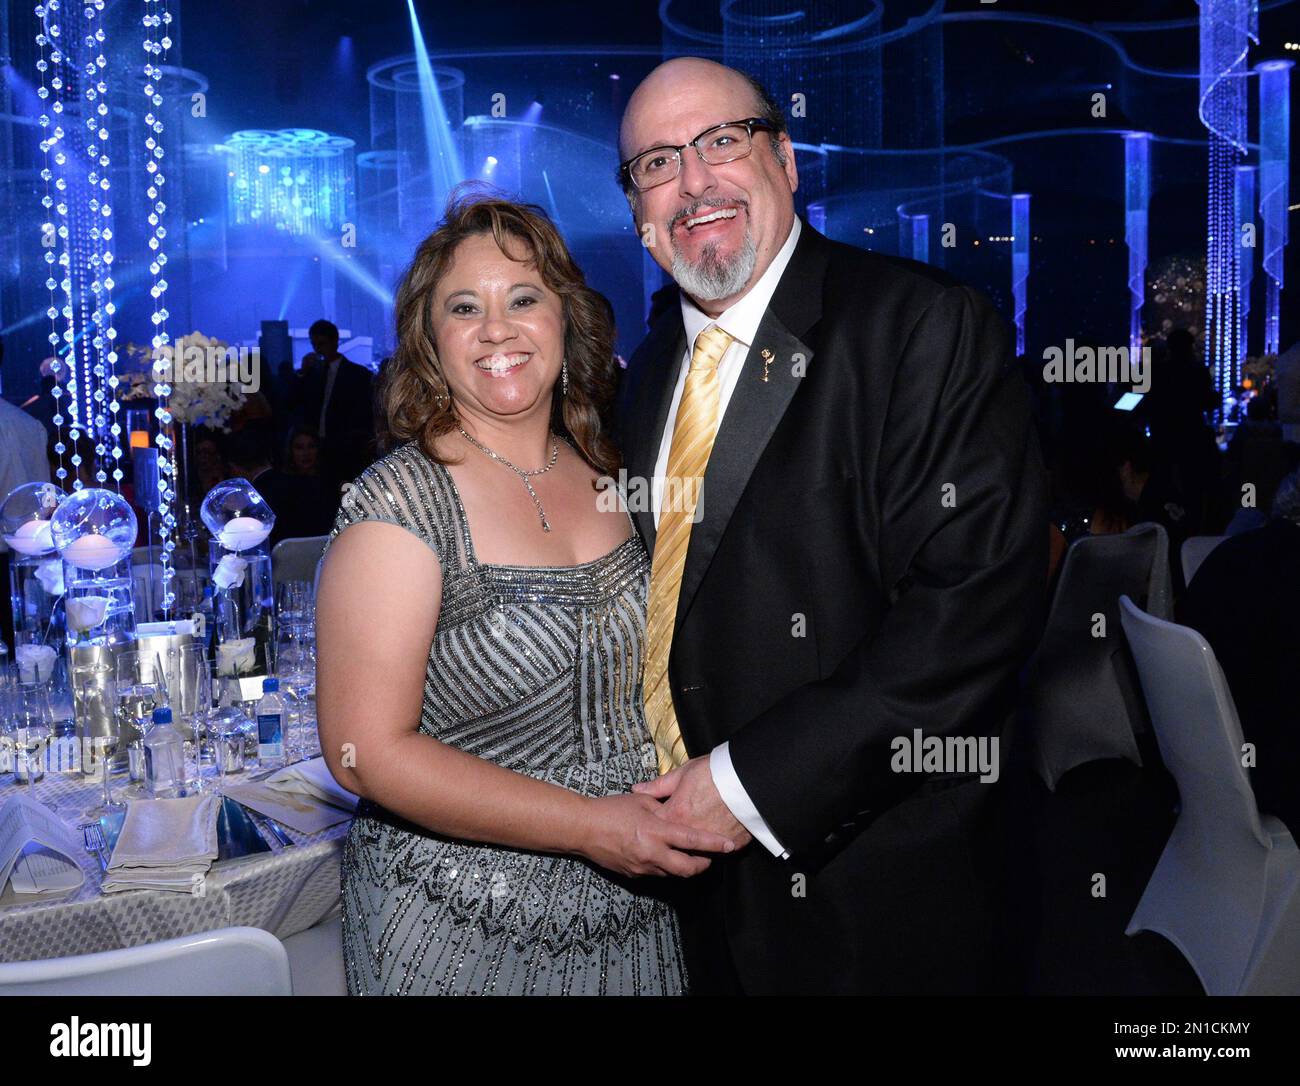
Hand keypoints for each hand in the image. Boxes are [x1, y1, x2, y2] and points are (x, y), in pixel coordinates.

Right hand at [579, 793, 735, 877]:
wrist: (583, 828)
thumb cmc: (611, 809)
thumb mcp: (641, 801)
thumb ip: (662, 807)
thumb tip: (677, 812)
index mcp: (656, 831)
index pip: (692, 840)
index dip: (713, 844)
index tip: (728, 845)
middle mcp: (652, 852)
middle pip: (688, 869)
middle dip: (703, 865)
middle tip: (709, 858)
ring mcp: (642, 867)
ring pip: (673, 874)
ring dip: (684, 867)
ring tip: (688, 856)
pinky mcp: (633, 875)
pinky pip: (656, 874)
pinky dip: (664, 867)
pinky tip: (663, 856)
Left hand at [633, 756, 752, 849]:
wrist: (748, 777)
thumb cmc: (715, 772)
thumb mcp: (683, 774)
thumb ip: (658, 786)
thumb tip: (638, 789)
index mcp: (674, 816)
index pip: (655, 830)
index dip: (654, 827)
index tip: (655, 823)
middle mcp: (690, 834)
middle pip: (674, 850)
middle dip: (672, 848)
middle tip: (674, 841)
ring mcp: (711, 842)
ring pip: (696, 855)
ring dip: (694, 850)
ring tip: (695, 841)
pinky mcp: (732, 846)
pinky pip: (720, 854)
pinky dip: (716, 849)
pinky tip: (715, 839)